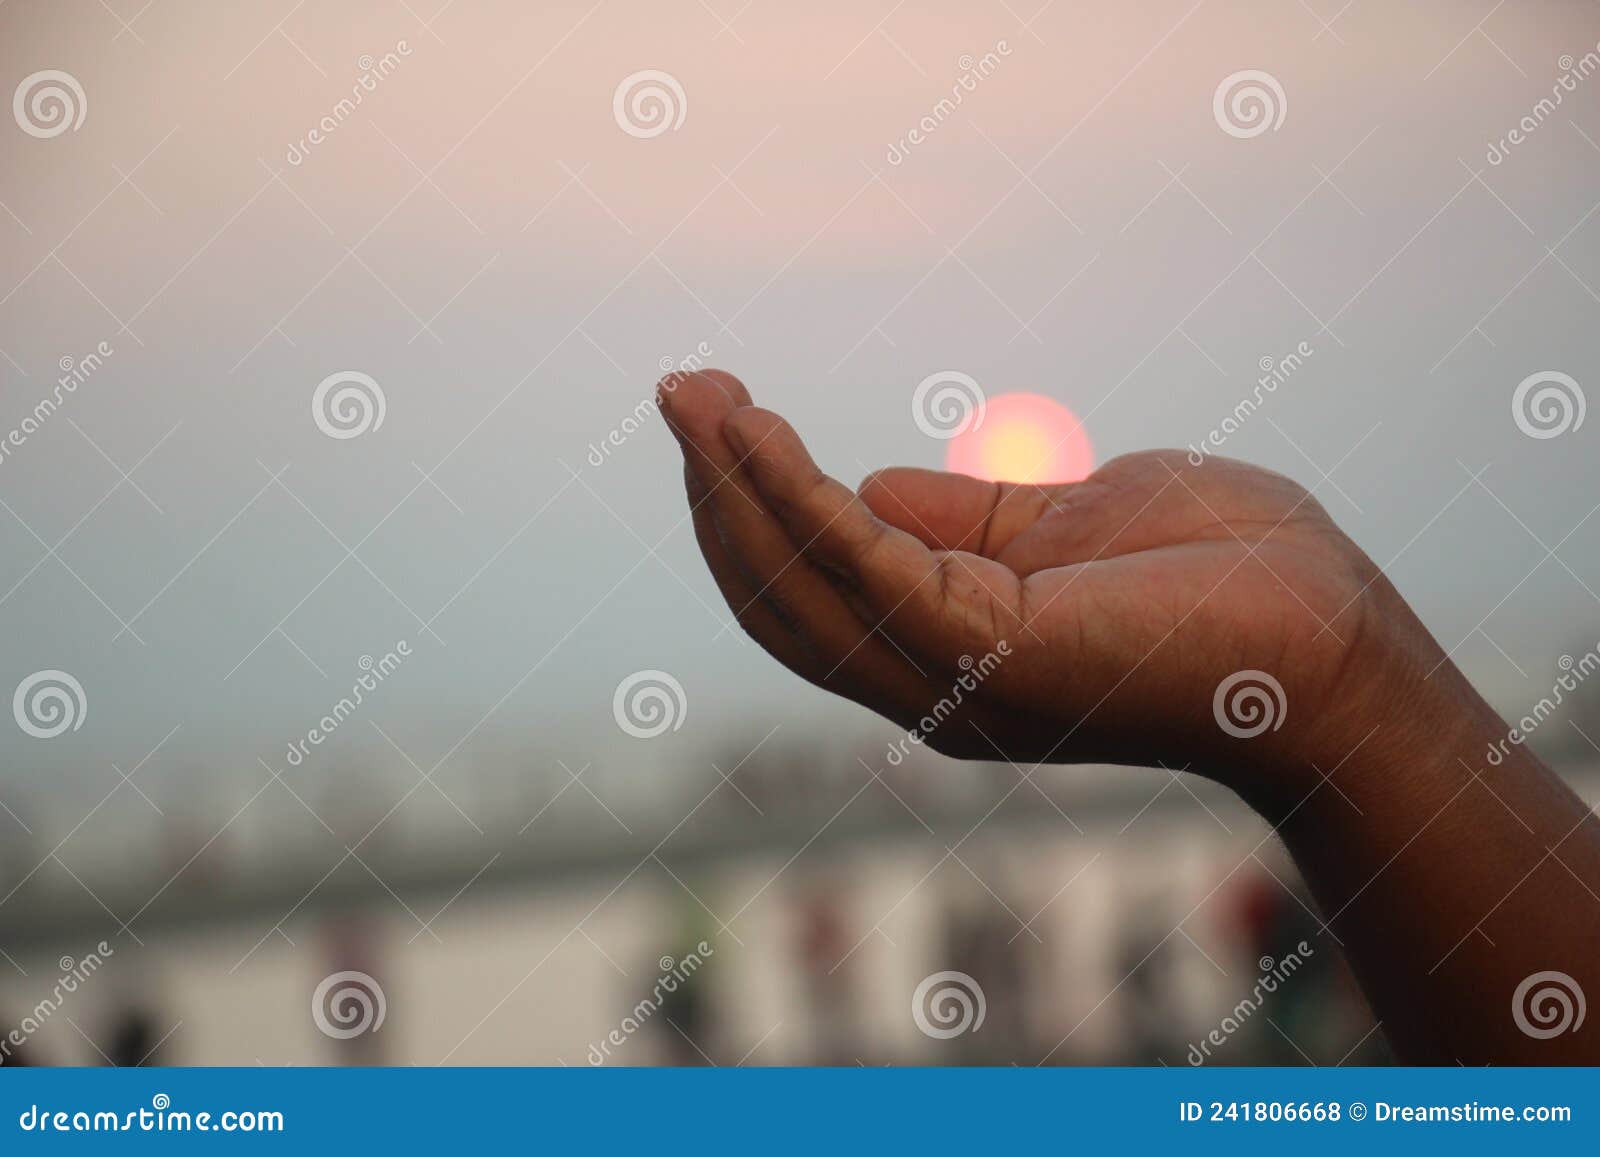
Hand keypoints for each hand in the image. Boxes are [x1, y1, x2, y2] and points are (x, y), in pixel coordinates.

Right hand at [661, 369, 1462, 806]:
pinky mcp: (990, 651)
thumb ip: (963, 521)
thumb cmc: (1221, 580)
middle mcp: (932, 686)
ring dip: (735, 487)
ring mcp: (955, 681)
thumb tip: (865, 488)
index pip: (814, 590)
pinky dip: (795, 495)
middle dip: (718, 495)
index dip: (754, 508)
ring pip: (801, 585)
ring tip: (692, 396)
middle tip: (678, 392)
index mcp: (948, 655)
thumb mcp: (1062, 529)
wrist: (1333, 639)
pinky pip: (862, 564)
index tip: (721, 416)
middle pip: (781, 597)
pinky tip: (753, 430)